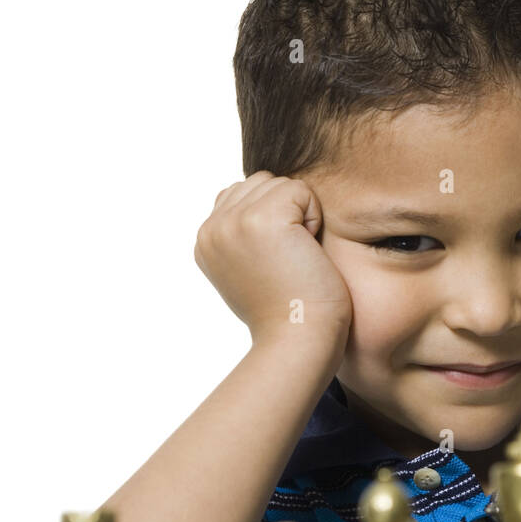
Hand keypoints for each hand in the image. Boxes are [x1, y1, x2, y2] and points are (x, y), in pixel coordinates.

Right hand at [195, 171, 352, 350]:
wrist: (298, 338)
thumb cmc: (289, 312)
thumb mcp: (251, 271)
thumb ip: (243, 236)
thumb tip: (259, 202)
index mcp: (206, 240)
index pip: (244, 195)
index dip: (275, 221)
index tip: (278, 262)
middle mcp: (211, 228)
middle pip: (262, 183)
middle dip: (288, 213)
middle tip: (291, 259)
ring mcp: (232, 222)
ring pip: (280, 184)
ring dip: (301, 215)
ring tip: (297, 255)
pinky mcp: (260, 219)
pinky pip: (300, 190)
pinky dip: (314, 217)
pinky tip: (307, 250)